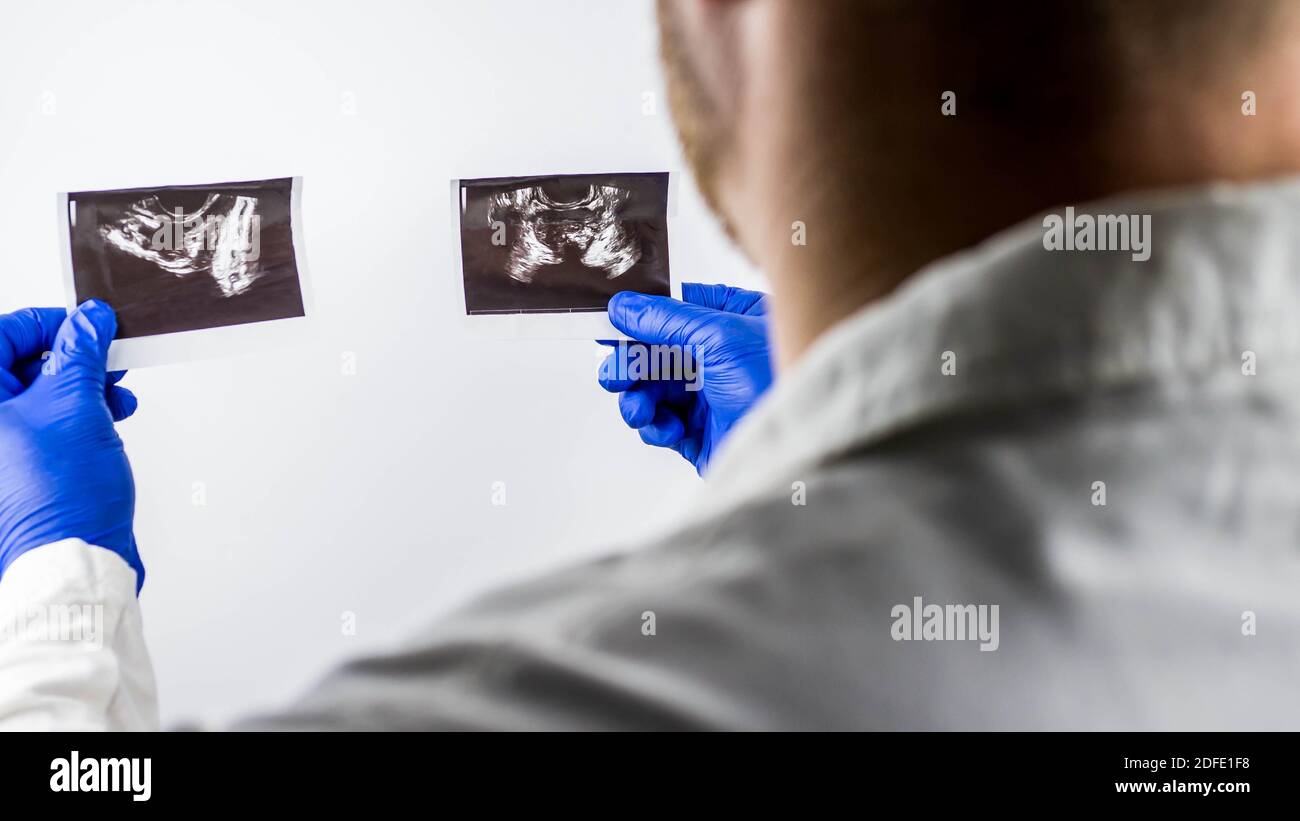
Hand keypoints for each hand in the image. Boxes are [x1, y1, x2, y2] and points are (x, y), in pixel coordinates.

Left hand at [0, 302, 142, 591]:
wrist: (72, 559)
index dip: (49, 324)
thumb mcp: (76, 404)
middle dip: (73, 357)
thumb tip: (88, 320)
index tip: (87, 324)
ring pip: (42, 394)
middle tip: (106, 357)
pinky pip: (52, 423)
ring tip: (118, 393)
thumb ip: (81, 353)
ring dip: (85, 386)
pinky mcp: (26, 466)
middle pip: (22, 365)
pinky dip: (83, 413)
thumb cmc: (59, 497)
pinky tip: (112, 416)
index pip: (4, 334)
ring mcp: (6, 448)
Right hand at [598, 283, 772, 473]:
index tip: (613, 323)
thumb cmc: (779, 382)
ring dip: (639, 399)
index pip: (676, 310)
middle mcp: (722, 357)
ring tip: (640, 409)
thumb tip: (624, 306)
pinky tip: (667, 430)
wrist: (798, 448)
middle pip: (657, 353)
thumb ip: (666, 318)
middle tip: (617, 375)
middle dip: (632, 365)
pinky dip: (656, 428)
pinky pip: (662, 426)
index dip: (642, 318)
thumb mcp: (719, 334)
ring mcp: (711, 397)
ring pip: (653, 391)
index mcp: (734, 321)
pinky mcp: (703, 435)